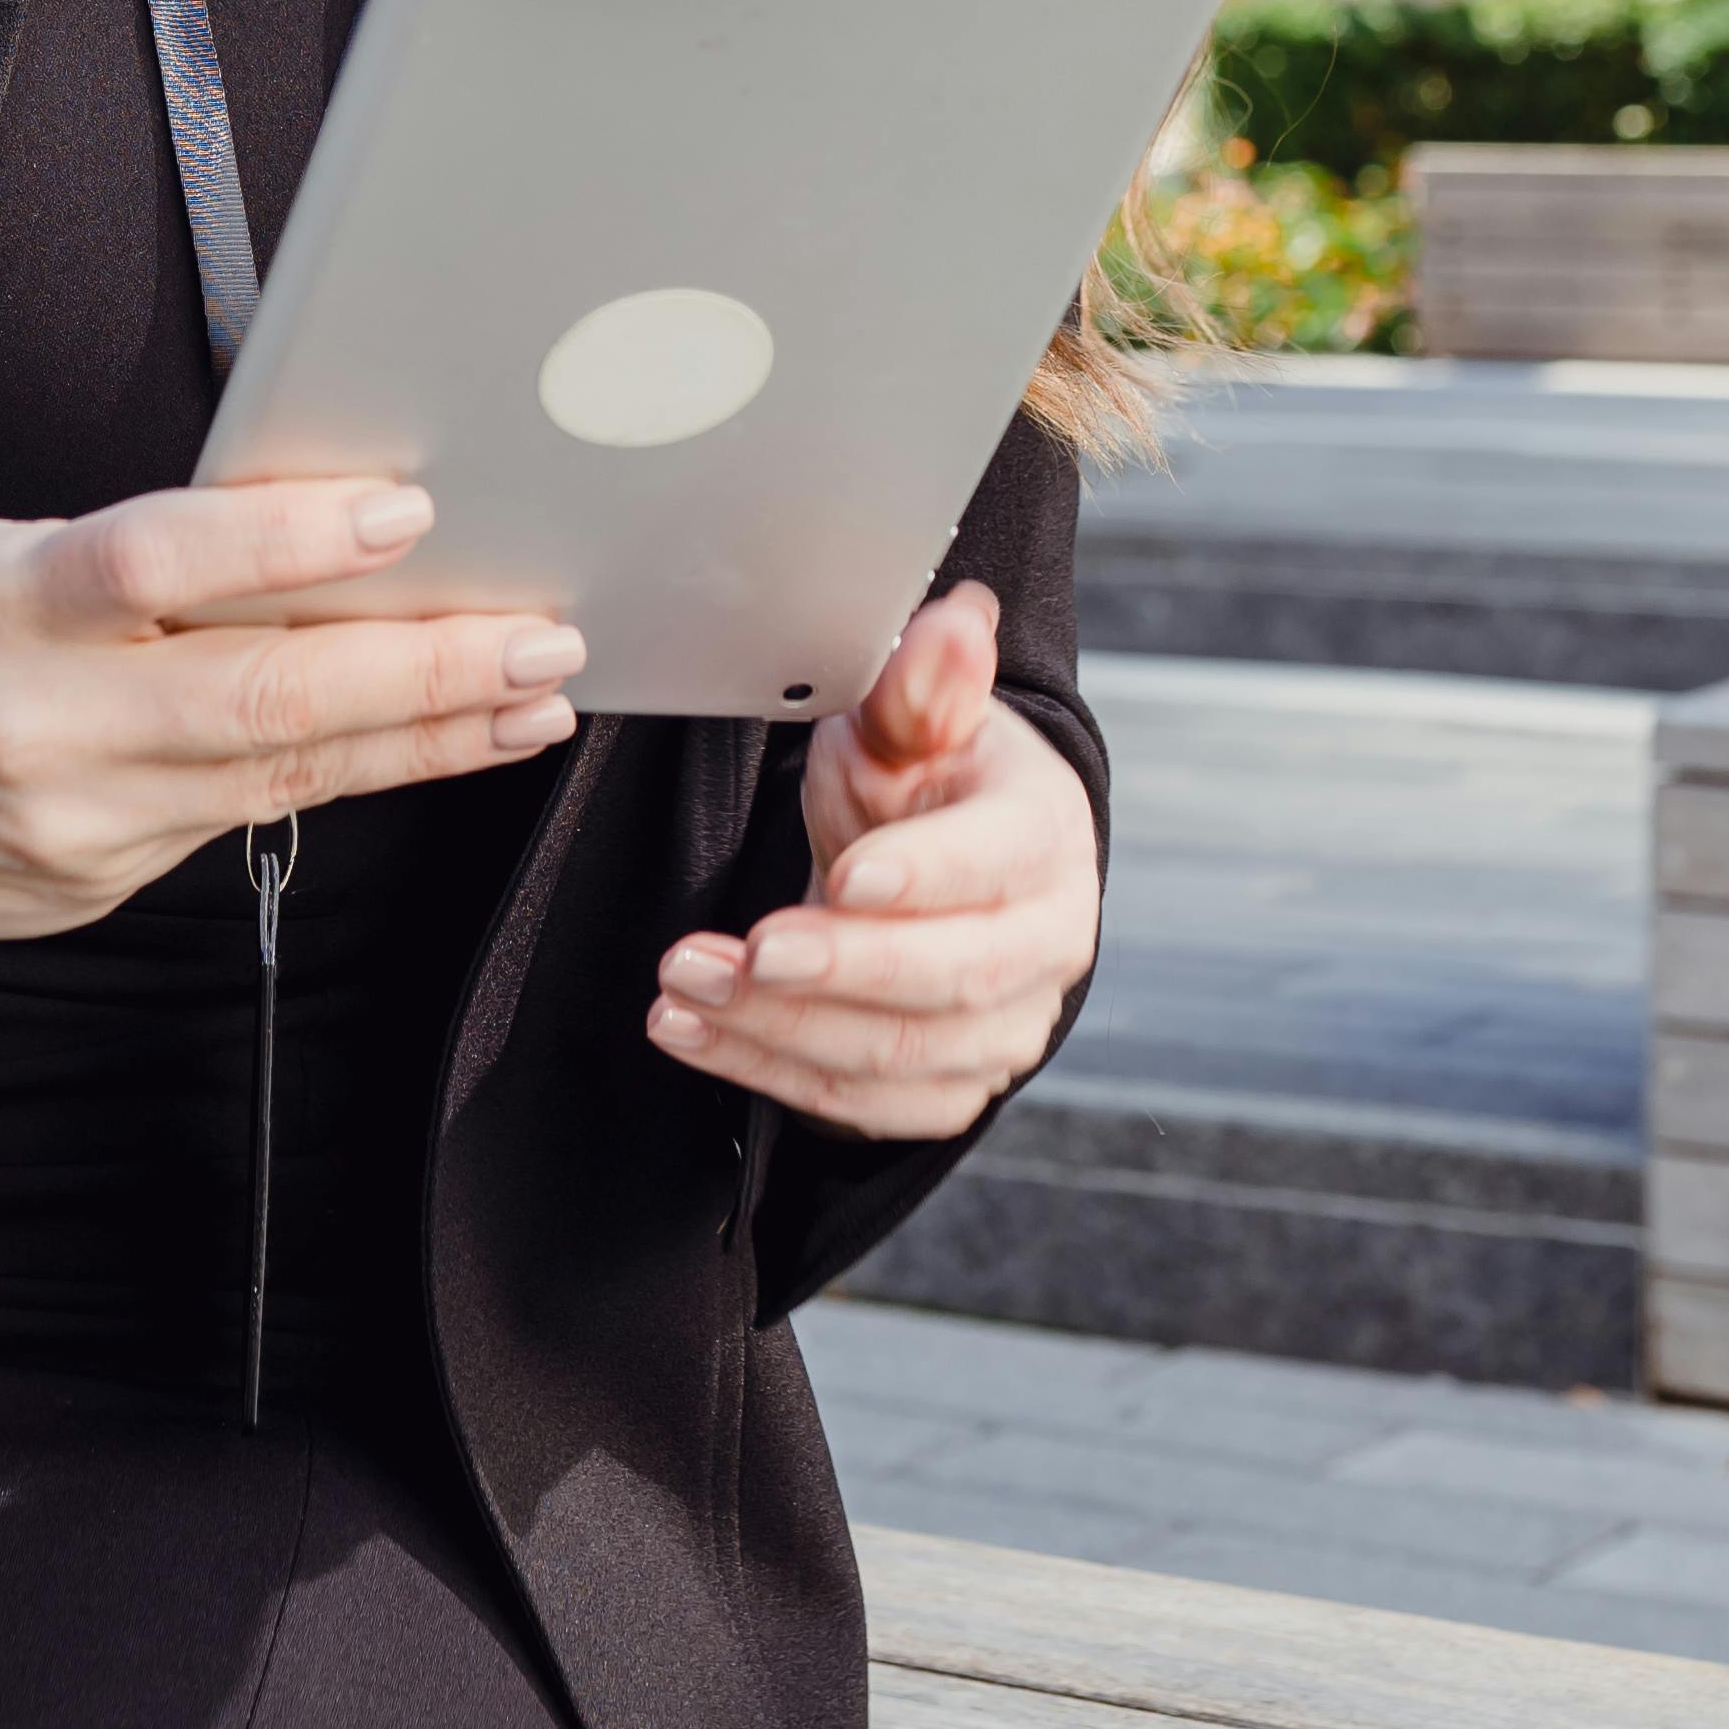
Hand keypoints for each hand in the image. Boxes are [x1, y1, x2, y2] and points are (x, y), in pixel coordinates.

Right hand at [0, 483, 584, 953]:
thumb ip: (141, 561)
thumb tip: (323, 532)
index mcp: (0, 609)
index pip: (156, 569)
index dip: (285, 541)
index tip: (404, 510)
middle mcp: (36, 727)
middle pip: (255, 699)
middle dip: (420, 670)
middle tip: (538, 637)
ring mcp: (67, 826)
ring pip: (280, 778)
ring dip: (424, 736)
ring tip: (530, 698)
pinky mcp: (89, 890)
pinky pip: (244, 826)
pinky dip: (350, 778)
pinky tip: (431, 747)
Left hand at [641, 583, 1099, 1145]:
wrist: (927, 869)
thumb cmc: (918, 785)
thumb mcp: (908, 722)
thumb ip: (923, 684)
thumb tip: (957, 620)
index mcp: (1045, 837)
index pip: (999, 863)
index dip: (926, 875)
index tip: (843, 875)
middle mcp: (1047, 945)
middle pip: (951, 979)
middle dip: (837, 969)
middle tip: (738, 949)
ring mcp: (1003, 1031)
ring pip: (896, 1055)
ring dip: (778, 1025)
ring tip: (681, 981)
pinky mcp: (948, 1091)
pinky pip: (860, 1107)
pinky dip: (767, 1073)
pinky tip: (692, 1033)